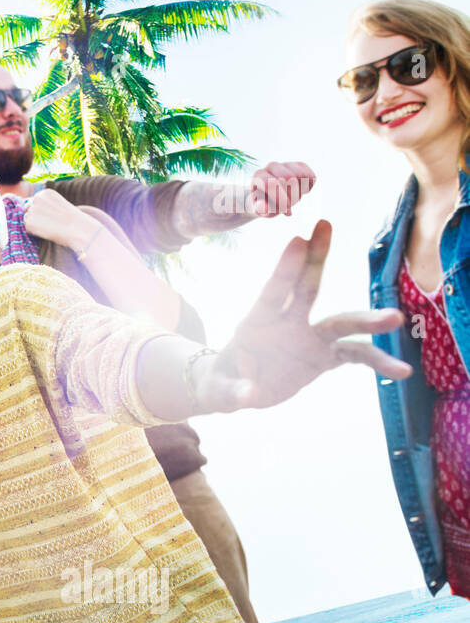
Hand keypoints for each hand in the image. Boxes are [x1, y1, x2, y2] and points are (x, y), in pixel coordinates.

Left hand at [23, 190, 98, 248]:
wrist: (77, 229)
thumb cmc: (71, 220)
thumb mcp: (58, 205)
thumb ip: (44, 204)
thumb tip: (27, 206)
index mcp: (45, 192)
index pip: (34, 200)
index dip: (41, 211)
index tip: (51, 216)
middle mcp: (36, 198)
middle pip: (27, 208)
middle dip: (35, 216)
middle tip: (49, 223)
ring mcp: (32, 209)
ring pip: (27, 218)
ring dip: (34, 224)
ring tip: (49, 227)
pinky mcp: (29, 222)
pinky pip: (27, 228)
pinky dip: (34, 232)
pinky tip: (46, 231)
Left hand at [193, 220, 410, 412]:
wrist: (238, 389)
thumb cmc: (223, 383)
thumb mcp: (220, 390)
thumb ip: (234, 392)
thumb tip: (248, 397)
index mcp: (257, 323)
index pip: (273, 292)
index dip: (285, 268)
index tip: (298, 239)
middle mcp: (287, 323)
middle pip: (306, 287)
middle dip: (317, 258)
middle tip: (326, 225)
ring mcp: (309, 337)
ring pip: (341, 323)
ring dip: (367, 321)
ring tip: (396, 318)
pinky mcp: (324, 356)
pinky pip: (355, 355)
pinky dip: (377, 361)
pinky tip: (402, 370)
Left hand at [243, 161, 315, 216]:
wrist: (272, 197)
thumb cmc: (264, 204)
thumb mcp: (259, 210)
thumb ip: (260, 209)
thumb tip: (263, 206)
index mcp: (259, 176)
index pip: (270, 183)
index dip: (280, 197)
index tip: (285, 209)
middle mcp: (271, 166)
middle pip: (287, 177)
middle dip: (290, 195)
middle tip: (287, 205)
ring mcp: (286, 164)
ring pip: (300, 175)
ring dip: (299, 191)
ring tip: (291, 197)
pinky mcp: (300, 166)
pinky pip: (310, 176)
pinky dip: (308, 187)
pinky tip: (300, 191)